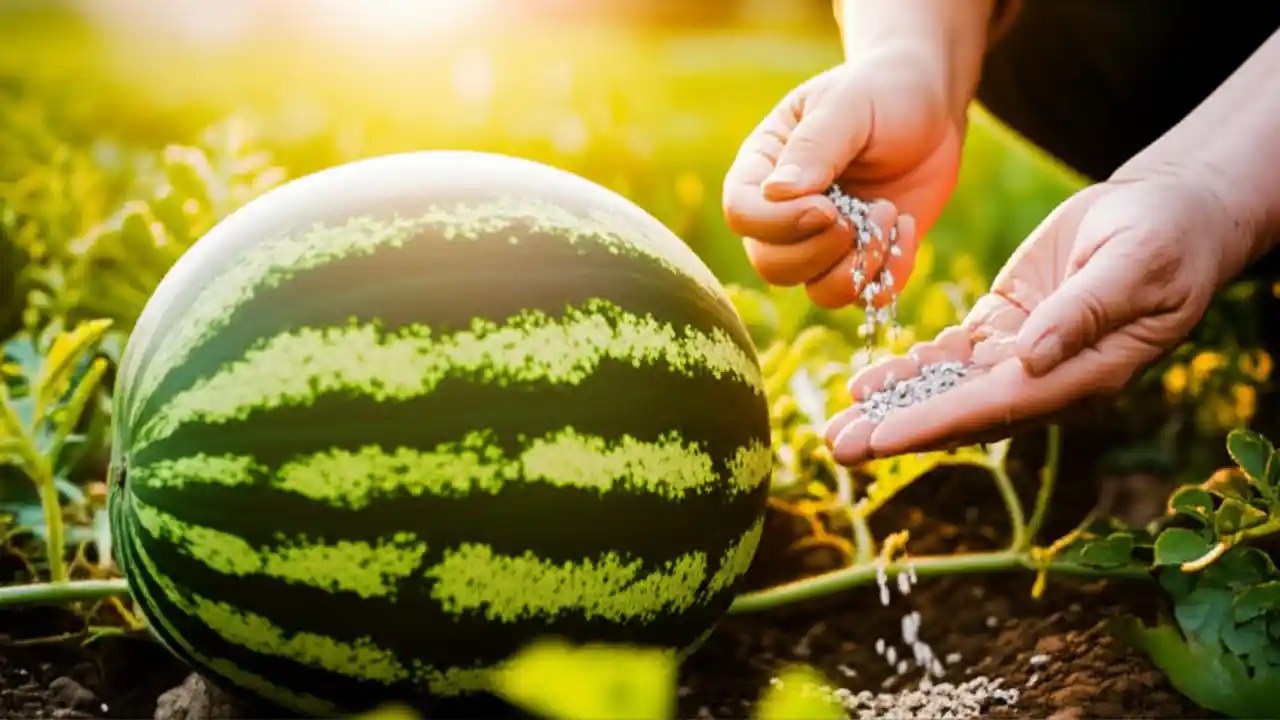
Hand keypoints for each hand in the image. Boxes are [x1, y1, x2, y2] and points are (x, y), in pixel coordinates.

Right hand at [721, 50, 966, 308]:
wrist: (930, 105)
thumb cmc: (881, 92)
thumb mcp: (849, 105)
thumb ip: (815, 147)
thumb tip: (778, 192)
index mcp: (763, 168)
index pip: (742, 214)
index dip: (779, 222)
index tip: (828, 206)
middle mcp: (783, 213)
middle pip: (772, 264)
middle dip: (821, 251)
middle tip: (863, 215)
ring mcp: (822, 241)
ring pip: (816, 291)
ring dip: (859, 266)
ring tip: (890, 215)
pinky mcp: (861, 258)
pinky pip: (863, 296)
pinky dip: (890, 276)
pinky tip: (908, 228)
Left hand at [823, 171, 1260, 463]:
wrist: (1171, 212)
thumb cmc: (1167, 237)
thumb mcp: (1134, 265)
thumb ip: (1083, 312)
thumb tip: (1031, 358)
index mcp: (1081, 374)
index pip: (996, 408)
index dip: (935, 423)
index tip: (882, 438)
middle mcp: (1045, 377)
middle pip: (961, 414)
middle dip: (897, 431)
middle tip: (836, 447)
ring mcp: (1022, 355)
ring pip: (946, 391)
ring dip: (891, 408)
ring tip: (834, 429)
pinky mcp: (1006, 327)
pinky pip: (950, 356)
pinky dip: (909, 369)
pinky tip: (866, 381)